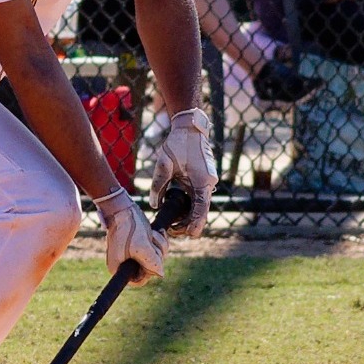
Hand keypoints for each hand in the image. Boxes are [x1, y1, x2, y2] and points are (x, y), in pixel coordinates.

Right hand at [95, 191, 166, 284]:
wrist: (123, 207)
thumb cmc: (128, 226)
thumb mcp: (142, 246)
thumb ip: (152, 262)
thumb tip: (161, 274)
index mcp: (118, 268)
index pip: (138, 281)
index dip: (148, 273)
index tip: (150, 260)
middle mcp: (125, 263)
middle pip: (150, 269)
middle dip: (156, 254)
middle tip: (150, 242)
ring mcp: (133, 254)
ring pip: (155, 257)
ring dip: (158, 245)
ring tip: (151, 234)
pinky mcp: (140, 245)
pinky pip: (155, 249)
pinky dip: (158, 240)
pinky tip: (155, 231)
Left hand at [150, 108, 216, 237]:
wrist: (190, 128)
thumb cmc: (178, 144)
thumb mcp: (164, 165)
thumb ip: (159, 186)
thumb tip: (155, 205)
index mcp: (201, 182)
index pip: (201, 210)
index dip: (196, 223)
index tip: (191, 235)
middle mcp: (208, 184)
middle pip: (201, 211)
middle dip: (188, 222)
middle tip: (171, 229)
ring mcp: (208, 181)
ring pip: (200, 205)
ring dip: (188, 214)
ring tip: (172, 222)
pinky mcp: (204, 179)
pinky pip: (198, 197)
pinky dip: (190, 205)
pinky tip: (177, 208)